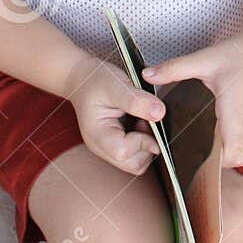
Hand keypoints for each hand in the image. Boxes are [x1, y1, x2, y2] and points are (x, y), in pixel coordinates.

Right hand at [66, 60, 164, 174]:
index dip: (143, 140)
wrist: (84, 78)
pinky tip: (138, 123)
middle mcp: (101, 147)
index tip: (147, 121)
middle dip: (146, 145)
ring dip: (146, 144)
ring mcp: (108, 149)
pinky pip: (137, 155)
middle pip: (133, 165)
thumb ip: (137, 100)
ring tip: (140, 121)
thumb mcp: (116, 85)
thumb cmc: (96, 80)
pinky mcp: (117, 146)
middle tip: (144, 121)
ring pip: (138, 163)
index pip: (123, 153)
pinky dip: (143, 141)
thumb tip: (159, 114)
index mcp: (96, 135)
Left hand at [142, 43, 242, 168]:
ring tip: (218, 132)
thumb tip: (146, 75)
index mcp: (236, 108)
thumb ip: (174, 69)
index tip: (201, 151)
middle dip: (222, 157)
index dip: (217, 160)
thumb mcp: (204, 59)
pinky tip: (233, 123)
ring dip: (235, 147)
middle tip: (205, 144)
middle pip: (240, 157)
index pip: (233, 152)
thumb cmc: (240, 53)